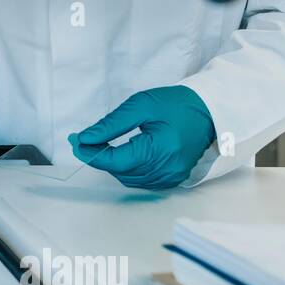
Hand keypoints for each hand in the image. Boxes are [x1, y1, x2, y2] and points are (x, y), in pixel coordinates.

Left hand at [68, 86, 215, 189]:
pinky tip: (125, 154)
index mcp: (160, 150)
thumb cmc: (176, 104)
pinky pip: (142, 180)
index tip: (76, 141)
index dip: (91, 154)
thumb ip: (111, 124)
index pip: (116, 161)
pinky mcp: (173, 179)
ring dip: (113, 164)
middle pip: (120, 171)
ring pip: (128, 178)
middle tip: (85, 139)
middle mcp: (167, 169)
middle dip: (99, 156)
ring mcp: (171, 177)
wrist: (209, 111)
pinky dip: (128, 169)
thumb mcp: (140, 106)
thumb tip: (85, 138)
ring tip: (105, 144)